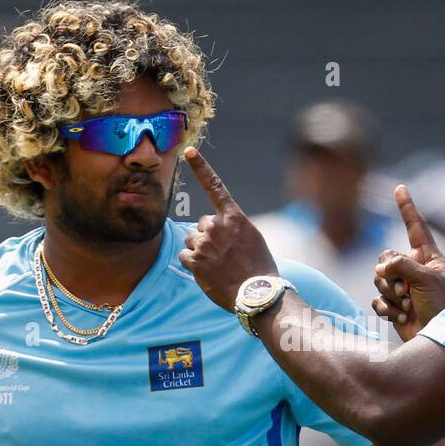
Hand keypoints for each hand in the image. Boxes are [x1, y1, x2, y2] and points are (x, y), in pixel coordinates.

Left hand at [178, 147, 278, 311]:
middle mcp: (217, 225)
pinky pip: (185, 256)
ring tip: (218, 266)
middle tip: (225, 256)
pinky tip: (208, 273)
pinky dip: (193, 264)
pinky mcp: (195, 260)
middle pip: (201, 225)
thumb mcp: (252, 239)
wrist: (258, 294)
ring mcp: (205, 243)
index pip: (215, 186)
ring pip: (192, 240)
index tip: (189, 151)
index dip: (201, 167)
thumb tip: (210, 226)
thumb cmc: (259, 268)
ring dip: (200, 251)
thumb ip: (232, 228)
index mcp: (234, 217)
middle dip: (208, 238)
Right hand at [372, 184, 444, 340]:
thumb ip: (402, 265)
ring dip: (392, 295)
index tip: (400, 188)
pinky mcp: (394, 306)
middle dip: (391, 275)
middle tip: (407, 290)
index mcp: (429, 258)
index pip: (416, 227)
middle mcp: (414, 270)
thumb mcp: (427, 279)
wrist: (439, 340)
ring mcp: (403, 288)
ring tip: (409, 306)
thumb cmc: (443, 307)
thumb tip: (380, 269)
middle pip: (386, 258)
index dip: (407, 208)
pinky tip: (401, 317)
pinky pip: (377, 300)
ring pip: (379, 280)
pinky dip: (387, 309)